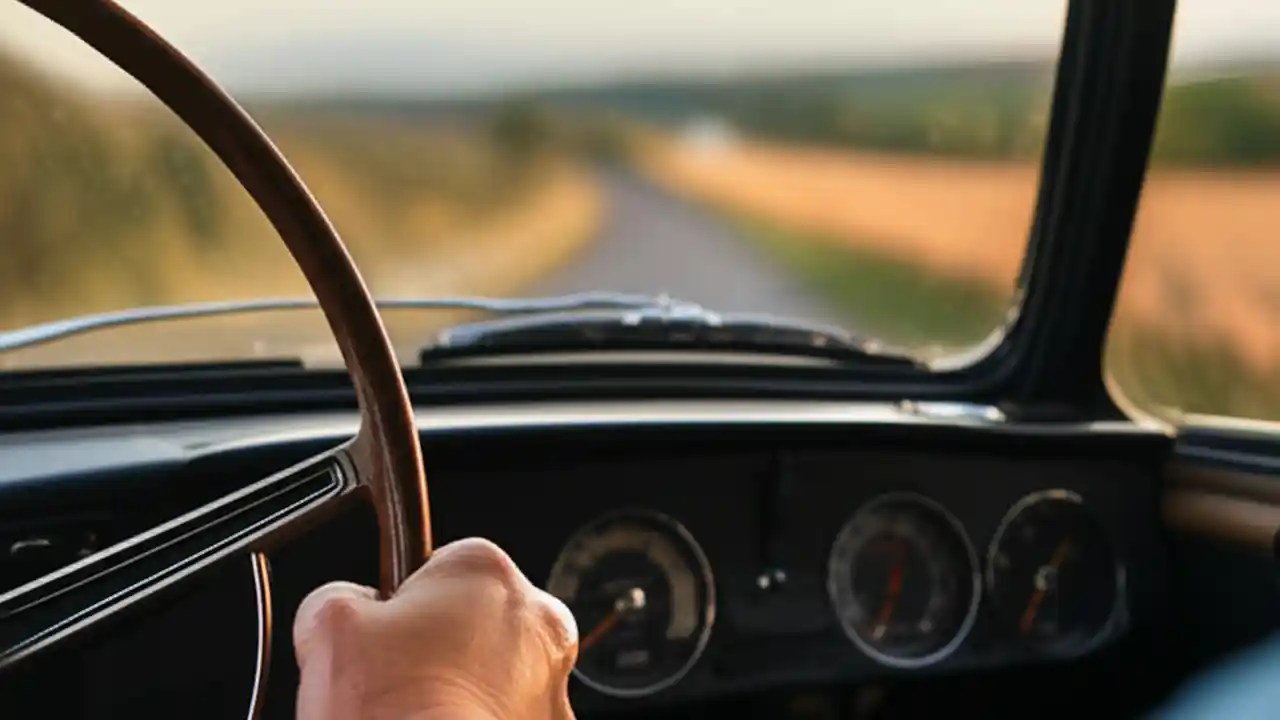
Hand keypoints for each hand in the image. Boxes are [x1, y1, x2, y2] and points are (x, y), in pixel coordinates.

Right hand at [293, 538, 578, 719]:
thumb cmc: (389, 706)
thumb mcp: (328, 621)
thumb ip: (341, 593)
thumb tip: (347, 603)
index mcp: (483, 568)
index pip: (439, 565)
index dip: (404, 603)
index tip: (386, 634)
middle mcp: (534, 613)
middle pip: (478, 613)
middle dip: (444, 639)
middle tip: (400, 676)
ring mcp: (552, 674)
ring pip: (503, 664)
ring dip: (470, 681)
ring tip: (424, 709)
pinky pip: (513, 709)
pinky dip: (486, 717)